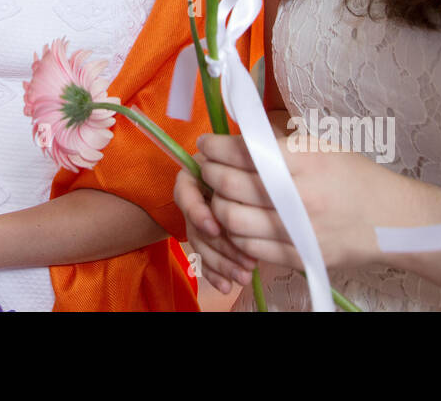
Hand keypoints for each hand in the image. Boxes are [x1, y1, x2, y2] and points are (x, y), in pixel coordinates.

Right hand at [174, 164, 258, 292]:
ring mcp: (198, 219)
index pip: (186, 192)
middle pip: (197, 225)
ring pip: (202, 245)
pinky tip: (226, 285)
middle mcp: (194, 196)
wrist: (254, 178)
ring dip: (222, 264)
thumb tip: (253, 158)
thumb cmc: (251, 161)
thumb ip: (245, 154)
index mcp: (196, 172)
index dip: (197, 212)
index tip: (215, 228)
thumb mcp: (248, 154)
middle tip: (246, 262)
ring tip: (244, 276)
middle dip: (221, 247)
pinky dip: (214, 273)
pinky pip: (203, 259)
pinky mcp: (204, 239)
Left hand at [191, 114, 398, 275]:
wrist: (392, 220)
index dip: (216, 147)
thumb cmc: (354, 177)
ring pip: (232, 219)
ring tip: (221, 195)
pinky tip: (237, 221)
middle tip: (208, 167)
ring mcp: (298, 229)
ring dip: (218, 205)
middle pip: (230, 185)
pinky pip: (249, 246)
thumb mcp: (320, 147)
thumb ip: (278, 143)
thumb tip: (237, 136)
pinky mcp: (299, 256)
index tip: (207, 144)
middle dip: (210, 173)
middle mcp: (299, 195)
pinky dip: (235, 233)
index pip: (244, 152)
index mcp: (305, 161)